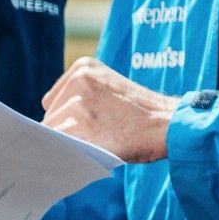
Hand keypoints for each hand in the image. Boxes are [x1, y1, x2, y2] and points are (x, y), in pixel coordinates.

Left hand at [43, 57, 177, 163]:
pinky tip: (91, 150)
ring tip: (100, 141)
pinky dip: (68, 152)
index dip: (68, 119)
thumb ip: (82, 98)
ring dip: (70, 142)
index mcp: (84, 67)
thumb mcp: (110, 91)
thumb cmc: (142, 116)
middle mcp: (78, 79)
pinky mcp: (79, 124)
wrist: (168, 125)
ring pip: (53, 132)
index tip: (87, 127)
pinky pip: (58, 144)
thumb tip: (50, 129)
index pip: (55, 100)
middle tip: (99, 135)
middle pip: (51, 116)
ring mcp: (78, 102)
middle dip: (67, 130)